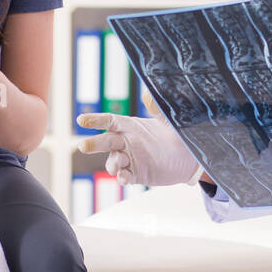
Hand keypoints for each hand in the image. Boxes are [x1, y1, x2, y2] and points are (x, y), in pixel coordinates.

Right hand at [74, 111, 201, 186]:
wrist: (190, 157)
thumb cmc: (178, 134)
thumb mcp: (169, 121)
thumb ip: (157, 109)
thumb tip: (147, 94)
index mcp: (131, 126)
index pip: (110, 121)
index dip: (95, 120)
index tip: (81, 120)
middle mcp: (127, 141)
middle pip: (105, 141)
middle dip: (93, 144)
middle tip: (83, 146)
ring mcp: (130, 158)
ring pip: (113, 161)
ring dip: (112, 163)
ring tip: (118, 164)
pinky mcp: (137, 174)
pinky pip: (124, 176)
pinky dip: (122, 177)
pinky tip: (124, 177)